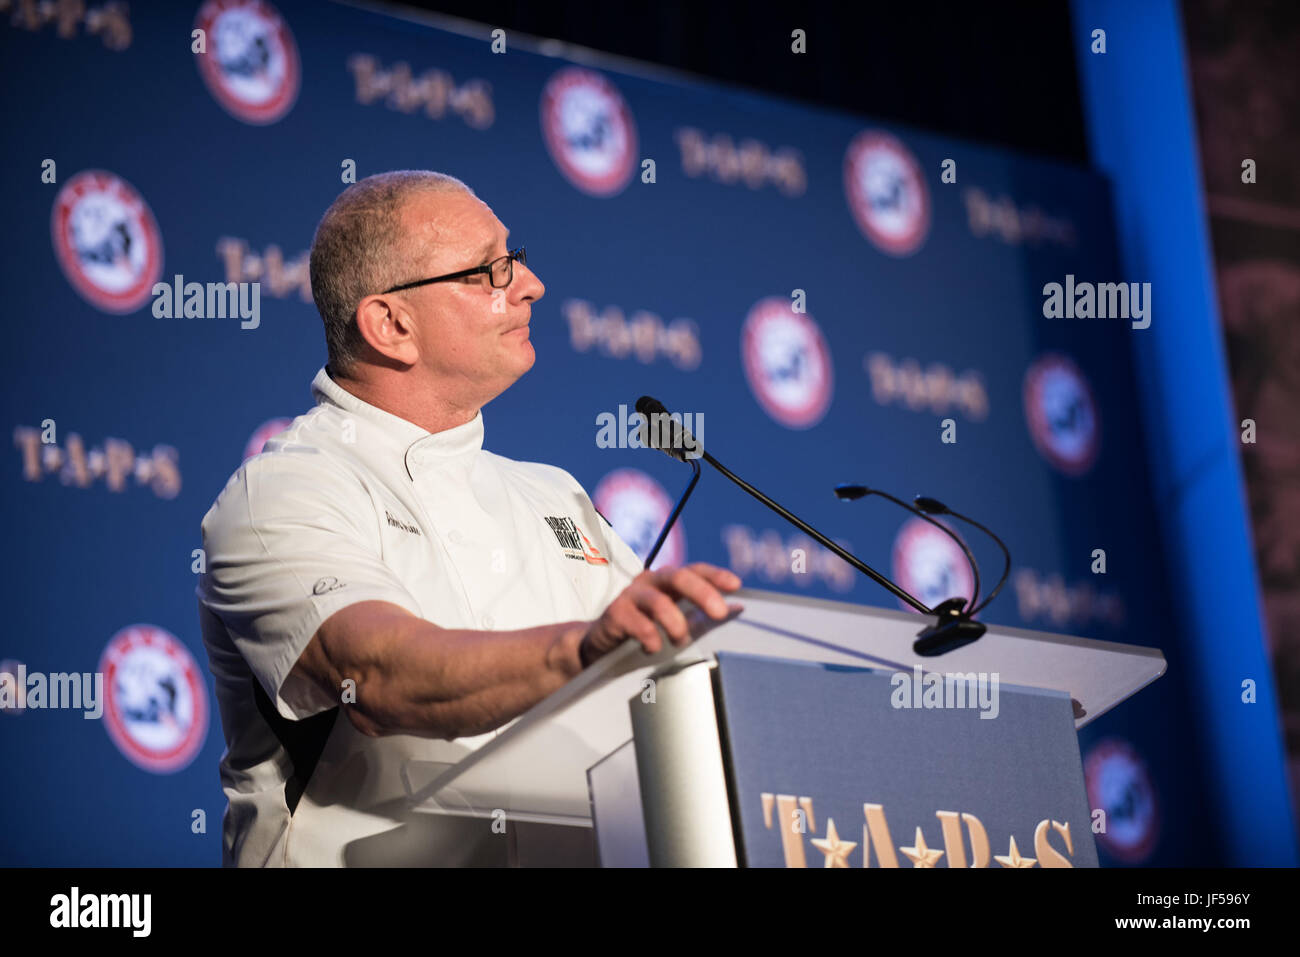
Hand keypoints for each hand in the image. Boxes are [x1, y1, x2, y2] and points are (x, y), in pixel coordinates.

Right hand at [579, 563, 742, 665]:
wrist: (600, 645)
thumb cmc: (643, 631)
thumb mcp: (676, 622)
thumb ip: (704, 616)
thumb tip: (737, 608)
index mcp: (667, 581)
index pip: (694, 570)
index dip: (715, 575)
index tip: (736, 585)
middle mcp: (650, 582)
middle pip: (678, 577)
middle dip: (702, 593)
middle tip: (719, 612)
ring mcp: (631, 595)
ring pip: (659, 601)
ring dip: (676, 624)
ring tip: (680, 641)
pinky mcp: (616, 613)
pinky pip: (638, 624)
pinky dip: (651, 639)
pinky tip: (653, 649)